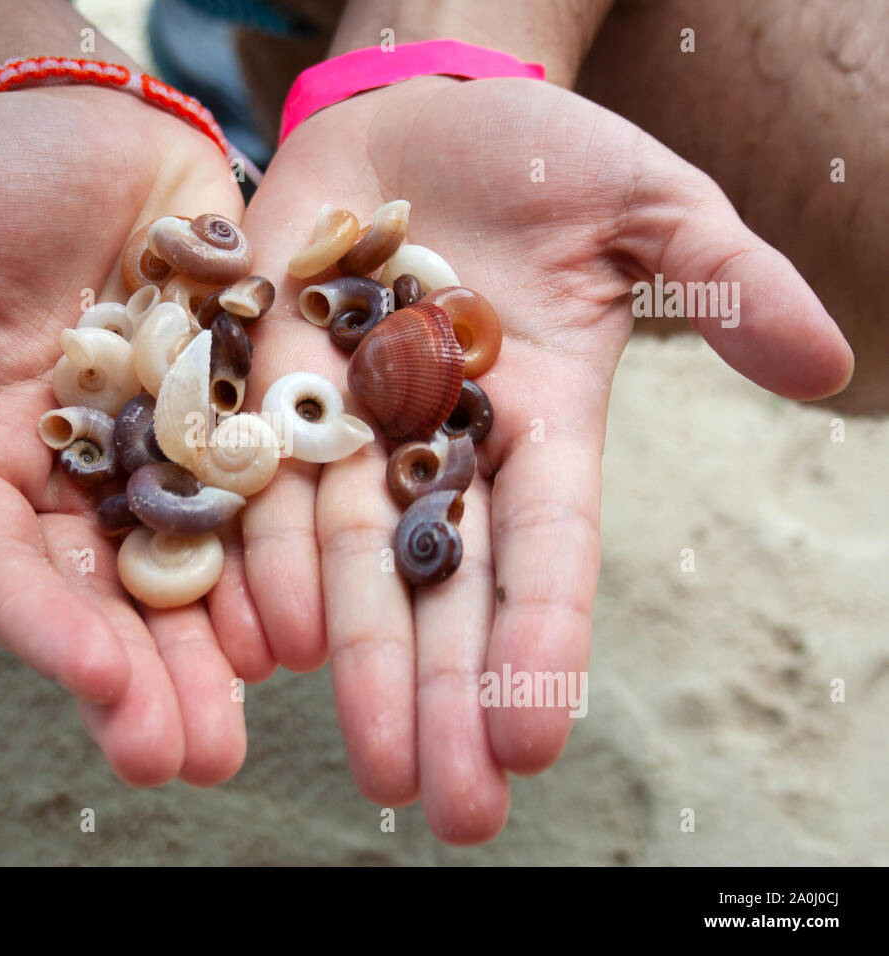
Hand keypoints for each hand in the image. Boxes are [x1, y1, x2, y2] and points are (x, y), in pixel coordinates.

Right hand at [0, 89, 255, 785]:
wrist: (85, 121)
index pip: (1, 562)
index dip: (43, 627)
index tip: (98, 678)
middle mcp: (72, 474)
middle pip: (104, 594)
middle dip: (143, 680)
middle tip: (188, 757)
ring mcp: (159, 449)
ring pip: (189, 565)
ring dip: (217, 648)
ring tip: (251, 720)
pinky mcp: (234, 409)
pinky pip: (259, 492)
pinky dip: (279, 555)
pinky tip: (307, 616)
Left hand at [237, 76, 852, 840]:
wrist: (416, 109)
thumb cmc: (543, 156)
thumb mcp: (647, 206)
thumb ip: (726, 283)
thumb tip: (831, 365)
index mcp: (539, 419)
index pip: (547, 549)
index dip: (542, 644)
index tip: (536, 744)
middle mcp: (440, 441)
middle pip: (443, 584)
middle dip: (446, 694)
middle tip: (451, 809)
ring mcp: (347, 417)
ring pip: (349, 556)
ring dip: (356, 660)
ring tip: (371, 760)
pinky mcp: (266, 377)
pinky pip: (259, 477)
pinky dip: (261, 555)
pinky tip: (262, 643)